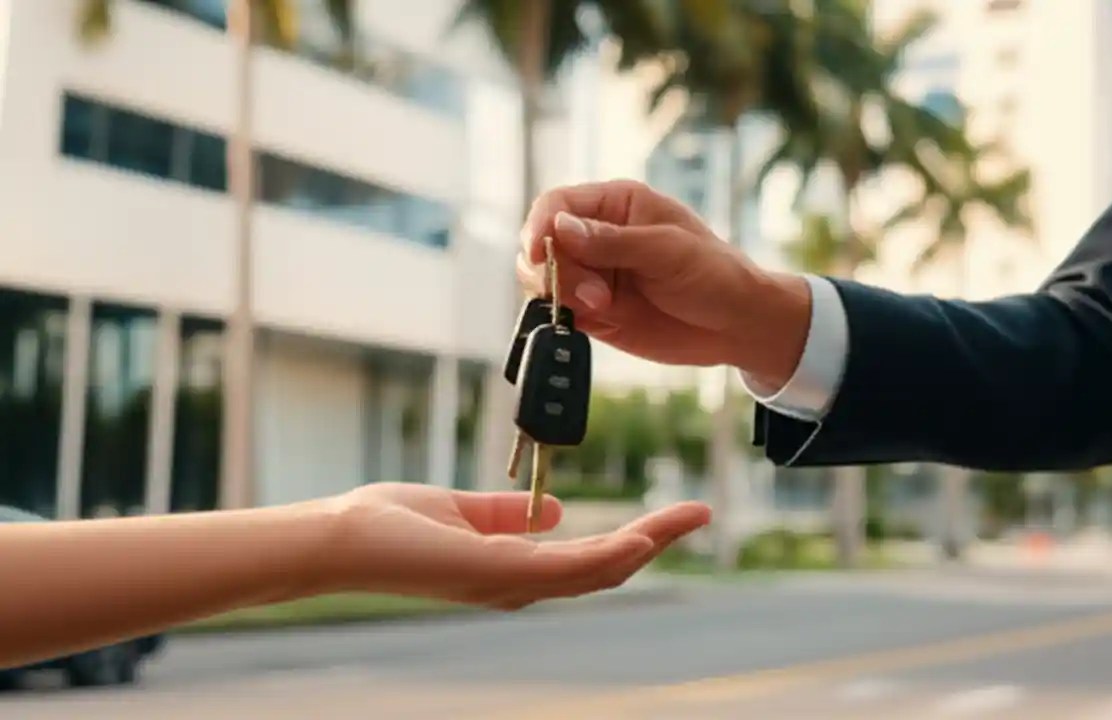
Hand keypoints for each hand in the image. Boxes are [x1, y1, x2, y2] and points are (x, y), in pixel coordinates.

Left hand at [316, 483, 709, 609]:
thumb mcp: (463, 509)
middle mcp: (520, 584)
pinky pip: (571, 568)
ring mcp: (513, 584)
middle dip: (656, 541)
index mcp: (513, 569)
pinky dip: (614, 552)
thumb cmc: (389, 525)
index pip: (586, 556)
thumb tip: (551, 511)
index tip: (669, 515)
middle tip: (699, 513)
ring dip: (649, 544)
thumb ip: (506, 513)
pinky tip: (643, 534)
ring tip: (688, 517)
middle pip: (605, 568)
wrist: (343, 539)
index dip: (632, 538)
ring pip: (600, 570)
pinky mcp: (501, 575)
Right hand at [517, 180, 811, 391]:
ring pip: (544, 279)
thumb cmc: (714, 273)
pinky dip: (561, 317)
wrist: (737, 324)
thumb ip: (612, 242)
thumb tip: (559, 228)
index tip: (540, 251)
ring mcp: (593, 276)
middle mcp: (597, 237)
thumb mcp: (667, 251)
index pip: (557, 204)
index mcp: (616, 205)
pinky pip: (559, 311)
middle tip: (593, 294)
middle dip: (554, 268)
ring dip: (561, 294)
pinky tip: (589, 321)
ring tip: (602, 307)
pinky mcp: (594, 312)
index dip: (541, 225)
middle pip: (543, 244)